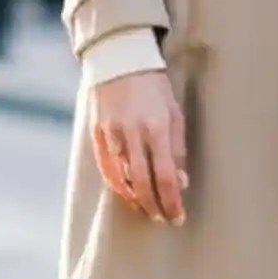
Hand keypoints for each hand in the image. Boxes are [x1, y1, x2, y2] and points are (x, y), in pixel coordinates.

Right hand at [90, 70, 188, 225]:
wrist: (120, 59)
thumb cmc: (155, 87)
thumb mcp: (175, 112)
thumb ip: (177, 148)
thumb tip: (181, 182)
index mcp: (157, 127)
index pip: (165, 176)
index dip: (172, 201)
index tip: (178, 217)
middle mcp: (132, 132)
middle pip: (143, 183)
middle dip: (155, 206)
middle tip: (164, 219)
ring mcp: (111, 133)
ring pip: (122, 179)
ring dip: (136, 199)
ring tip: (147, 210)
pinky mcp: (97, 132)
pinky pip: (106, 168)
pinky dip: (117, 186)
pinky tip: (128, 194)